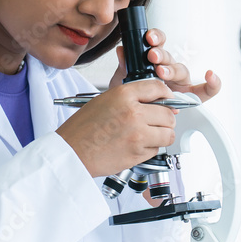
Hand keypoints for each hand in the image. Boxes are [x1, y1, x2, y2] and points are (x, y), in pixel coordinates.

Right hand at [57, 80, 177, 176]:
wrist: (71, 152)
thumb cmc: (83, 128)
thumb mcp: (105, 100)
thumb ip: (131, 97)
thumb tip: (158, 100)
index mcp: (124, 95)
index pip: (159, 88)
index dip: (166, 95)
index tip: (168, 101)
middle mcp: (134, 113)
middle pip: (169, 114)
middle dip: (166, 119)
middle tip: (157, 122)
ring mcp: (138, 134)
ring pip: (168, 134)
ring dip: (162, 135)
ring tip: (149, 135)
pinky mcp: (138, 153)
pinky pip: (157, 149)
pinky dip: (151, 148)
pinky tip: (136, 145)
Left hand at [109, 28, 221, 101]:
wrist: (133, 118)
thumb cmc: (131, 98)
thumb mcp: (122, 82)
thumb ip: (124, 66)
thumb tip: (122, 51)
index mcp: (154, 62)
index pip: (159, 43)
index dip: (157, 38)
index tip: (149, 37)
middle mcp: (169, 70)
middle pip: (169, 58)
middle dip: (161, 55)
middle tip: (152, 56)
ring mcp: (180, 83)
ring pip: (181, 70)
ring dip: (172, 69)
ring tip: (161, 71)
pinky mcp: (190, 95)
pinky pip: (205, 90)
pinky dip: (212, 83)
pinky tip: (211, 76)